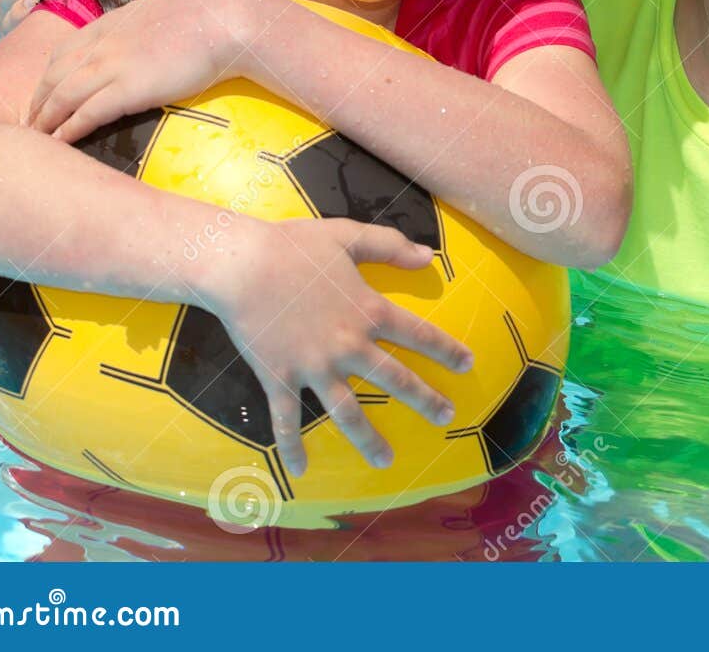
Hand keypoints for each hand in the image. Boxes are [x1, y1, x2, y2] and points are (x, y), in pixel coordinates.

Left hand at [27, 0, 266, 142]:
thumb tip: (152, 31)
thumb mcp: (165, 7)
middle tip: (31, 120)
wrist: (227, 21)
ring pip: (62, 94)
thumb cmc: (210, 13)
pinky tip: (59, 141)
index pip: (66, 49)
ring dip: (45, 118)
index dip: (51, 72)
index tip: (46, 90)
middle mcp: (104, 43)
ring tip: (36, 137)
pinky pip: (86, 112)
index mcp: (113, 22)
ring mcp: (113, 65)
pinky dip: (68, 128)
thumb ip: (147, 22)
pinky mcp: (128, 88)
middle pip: (55, 73)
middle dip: (38, 99)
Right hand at [208, 216, 474, 476]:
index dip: (447, 350)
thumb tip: (429, 256)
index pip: (419, 334)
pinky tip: (300, 472)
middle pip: (395, 379)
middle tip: (446, 416)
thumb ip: (389, 246)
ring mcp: (313, 367)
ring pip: (347, 412)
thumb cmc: (294, 246)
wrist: (240, 264)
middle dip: (425, 400)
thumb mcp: (347, 236)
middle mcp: (347, 345)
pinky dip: (292, 447)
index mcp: (368, 310)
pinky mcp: (279, 378)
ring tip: (387, 461)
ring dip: (368, 439)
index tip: (467, 363)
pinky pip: (287, 420)